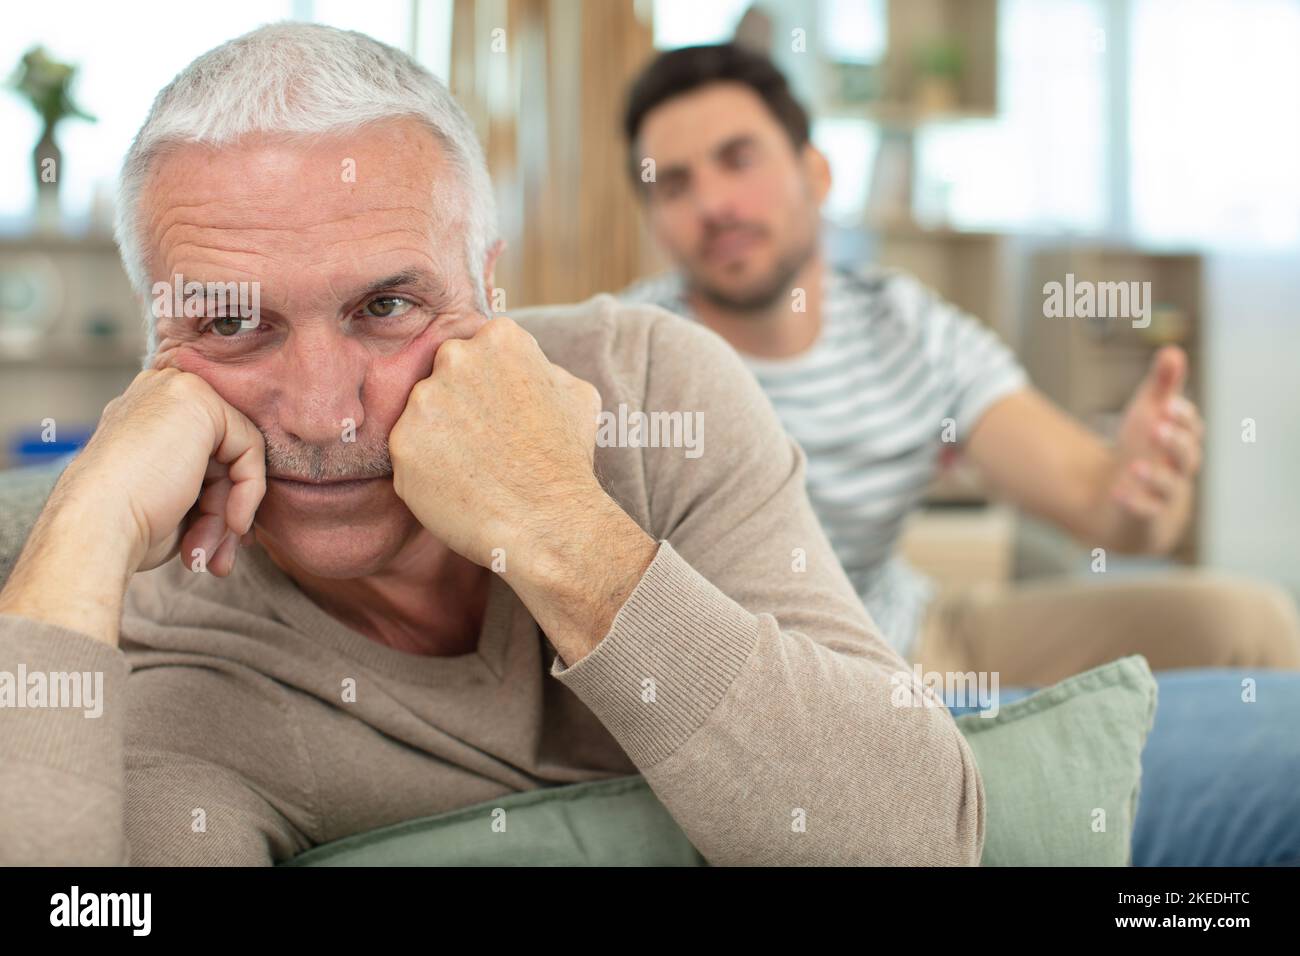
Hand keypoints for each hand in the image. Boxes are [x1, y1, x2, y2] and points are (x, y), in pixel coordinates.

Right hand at [0, 369, 264, 643]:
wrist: (97, 528)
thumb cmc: (125, 526)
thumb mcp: (172, 499)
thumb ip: (203, 483)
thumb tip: (240, 507)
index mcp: (144, 415)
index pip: (204, 453)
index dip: (216, 499)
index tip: (216, 541)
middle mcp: (157, 394)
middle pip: (221, 455)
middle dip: (221, 511)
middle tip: (213, 554)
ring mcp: (176, 390)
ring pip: (235, 455)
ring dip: (227, 512)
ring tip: (210, 551)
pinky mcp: (198, 399)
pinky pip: (249, 446)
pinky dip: (249, 490)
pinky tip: (232, 522)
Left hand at [389, 316, 655, 663]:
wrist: (549, 523)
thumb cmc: (568, 461)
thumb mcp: (577, 395)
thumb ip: (544, 368)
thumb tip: (532, 368)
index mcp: (500, 338)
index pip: (478, 350)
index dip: (489, 385)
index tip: (502, 414)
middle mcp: (455, 358)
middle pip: (443, 375)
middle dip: (458, 404)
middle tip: (486, 443)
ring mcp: (423, 401)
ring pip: (423, 415)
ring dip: (440, 438)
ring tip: (474, 469)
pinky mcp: (401, 444)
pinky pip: (409, 453)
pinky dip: (427, 471)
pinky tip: (457, 487)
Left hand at [1111, 345, 1202, 538]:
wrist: (1123, 505)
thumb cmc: (1143, 452)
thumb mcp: (1148, 417)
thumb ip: (1161, 388)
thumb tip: (1172, 351)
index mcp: (1182, 444)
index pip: (1192, 429)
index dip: (1182, 417)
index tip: (1167, 403)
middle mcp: (1178, 471)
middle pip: (1188, 457)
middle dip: (1175, 441)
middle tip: (1157, 426)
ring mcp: (1163, 496)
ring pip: (1169, 488)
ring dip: (1155, 476)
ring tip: (1134, 466)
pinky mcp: (1144, 517)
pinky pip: (1144, 514)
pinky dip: (1133, 504)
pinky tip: (1117, 493)